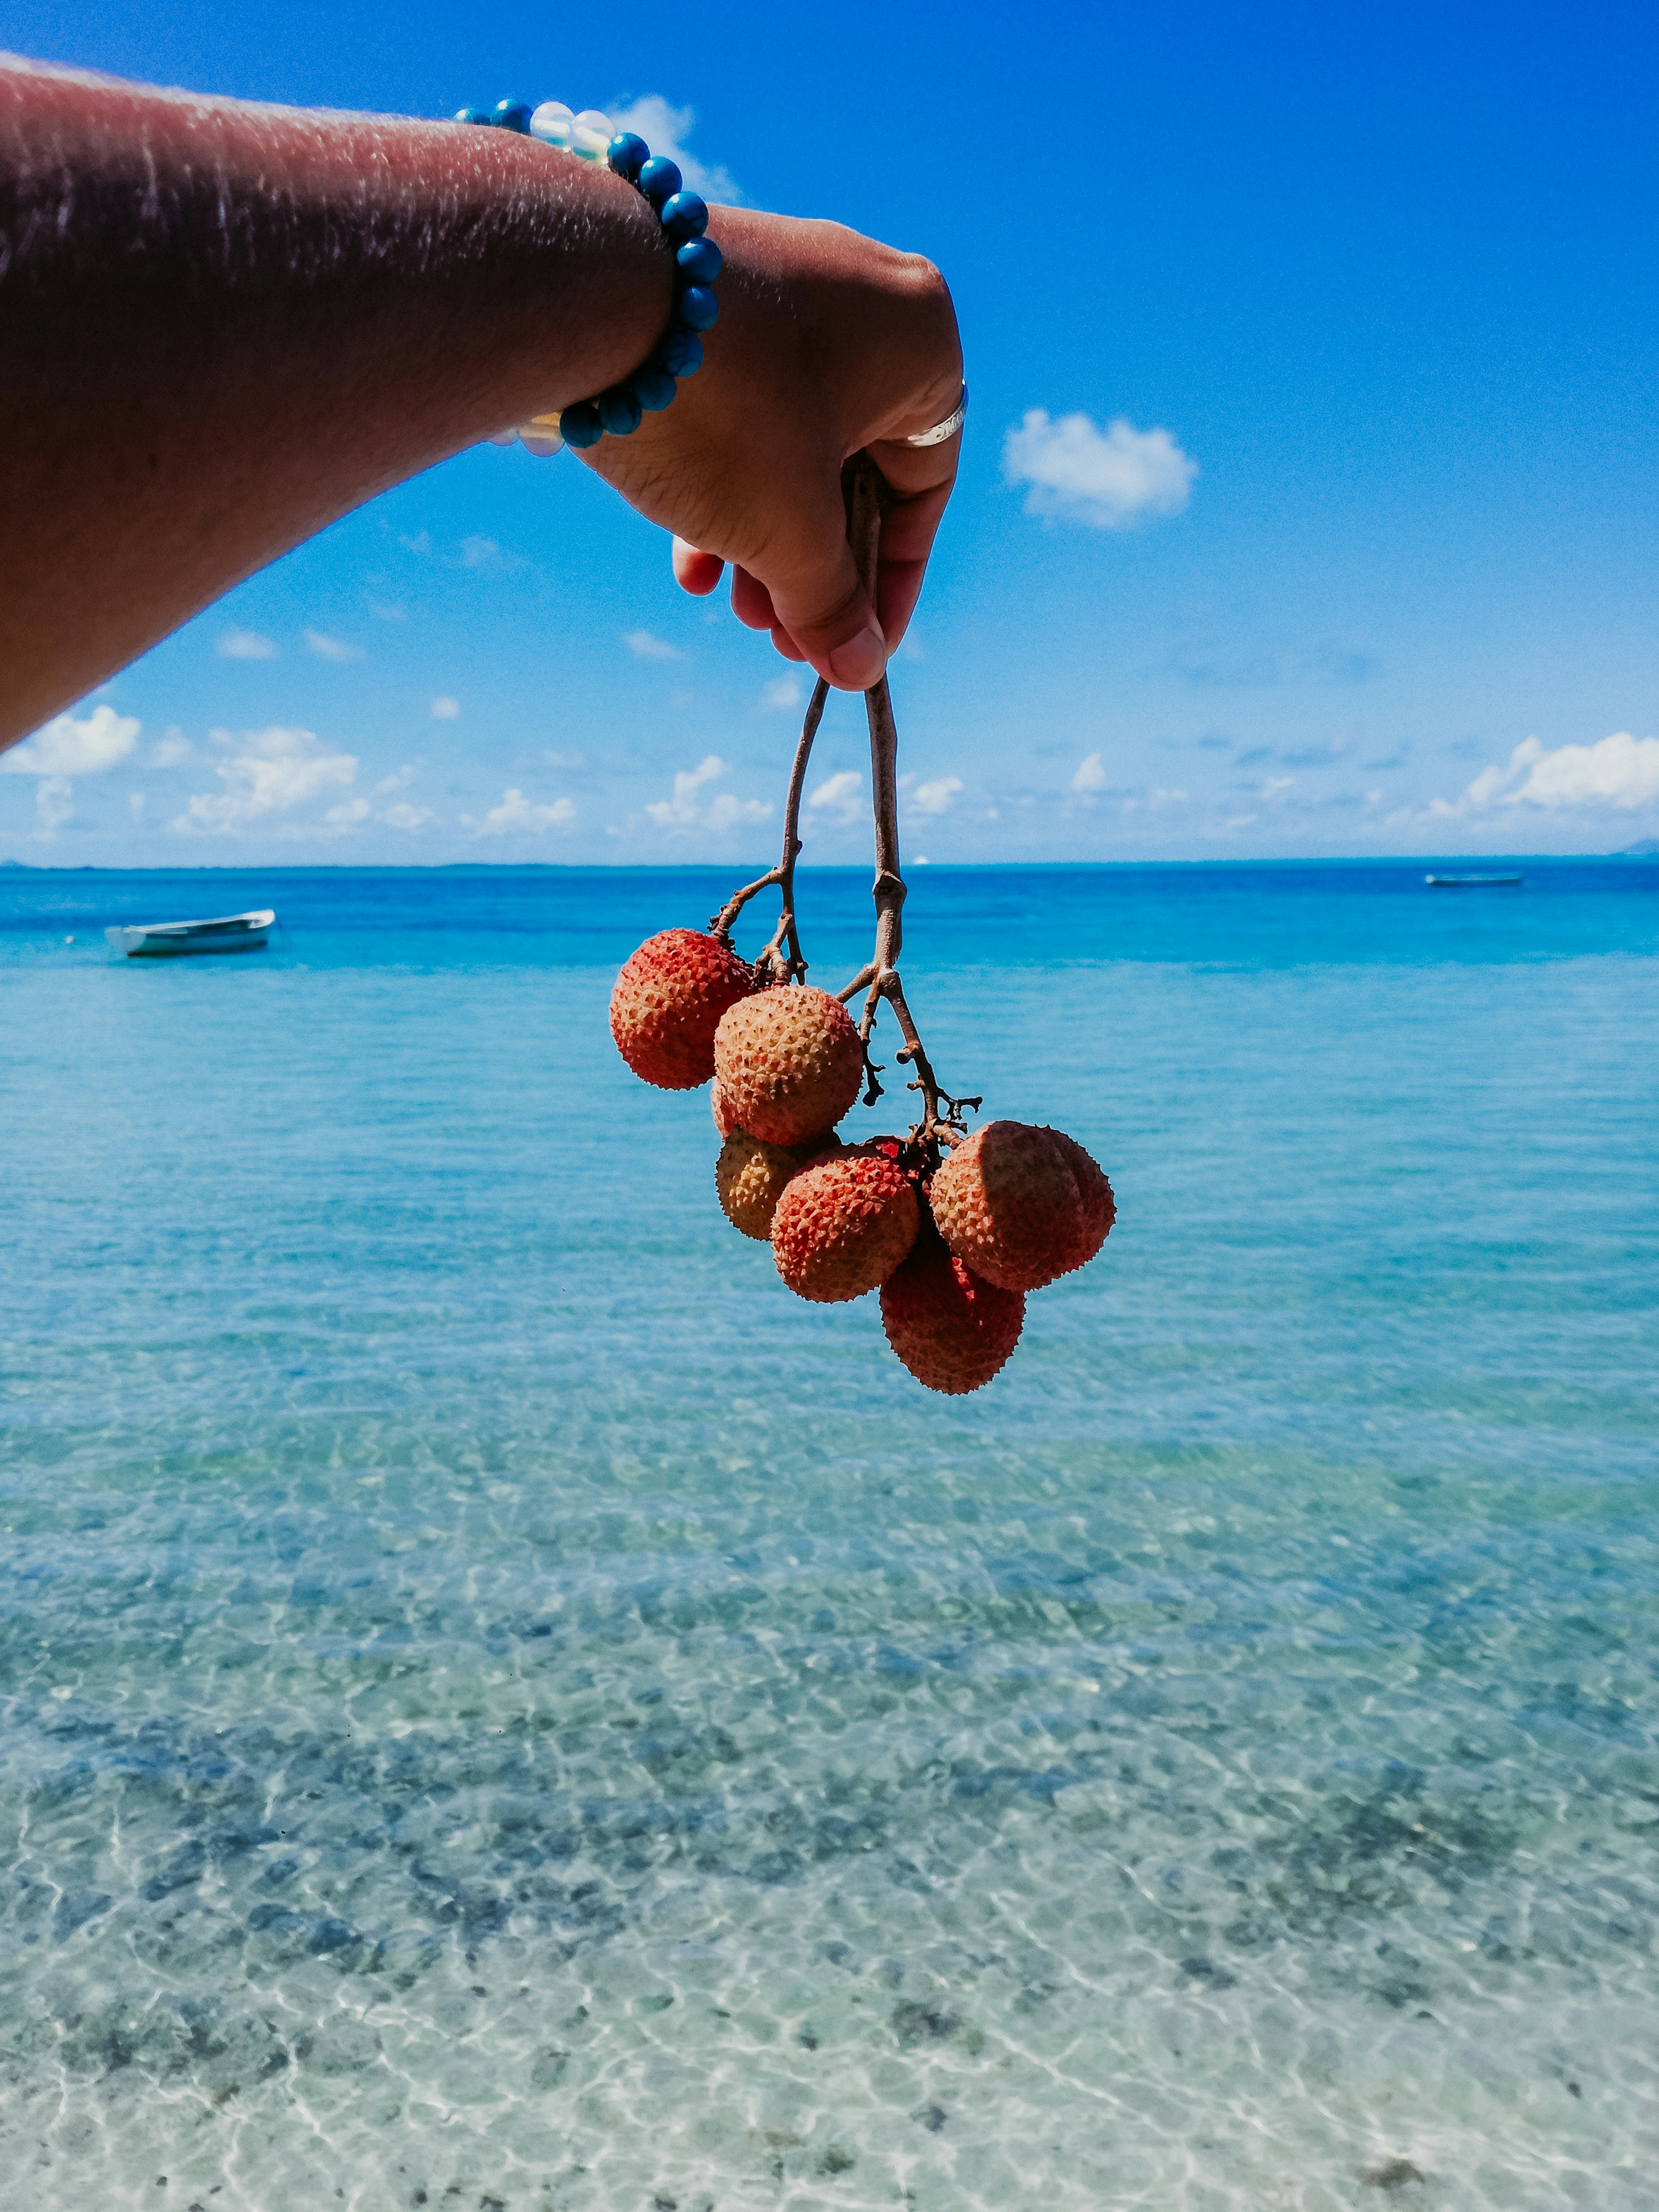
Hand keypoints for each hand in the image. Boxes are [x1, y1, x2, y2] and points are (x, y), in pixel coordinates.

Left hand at [576, 207, 962, 690]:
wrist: (585, 297)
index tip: (854, 648)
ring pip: (794, 444)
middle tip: (779, 637)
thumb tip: (859, 669)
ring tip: (730, 606)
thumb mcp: (789, 530)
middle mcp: (868, 299)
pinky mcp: (717, 293)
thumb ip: (832, 604)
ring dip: (766, 538)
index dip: (888, 586)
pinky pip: (745, 404)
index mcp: (923, 343)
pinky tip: (689, 556)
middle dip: (813, 567)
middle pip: (854, 471)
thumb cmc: (725, 414)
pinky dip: (727, 480)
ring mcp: (788, 285)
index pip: (924, 492)